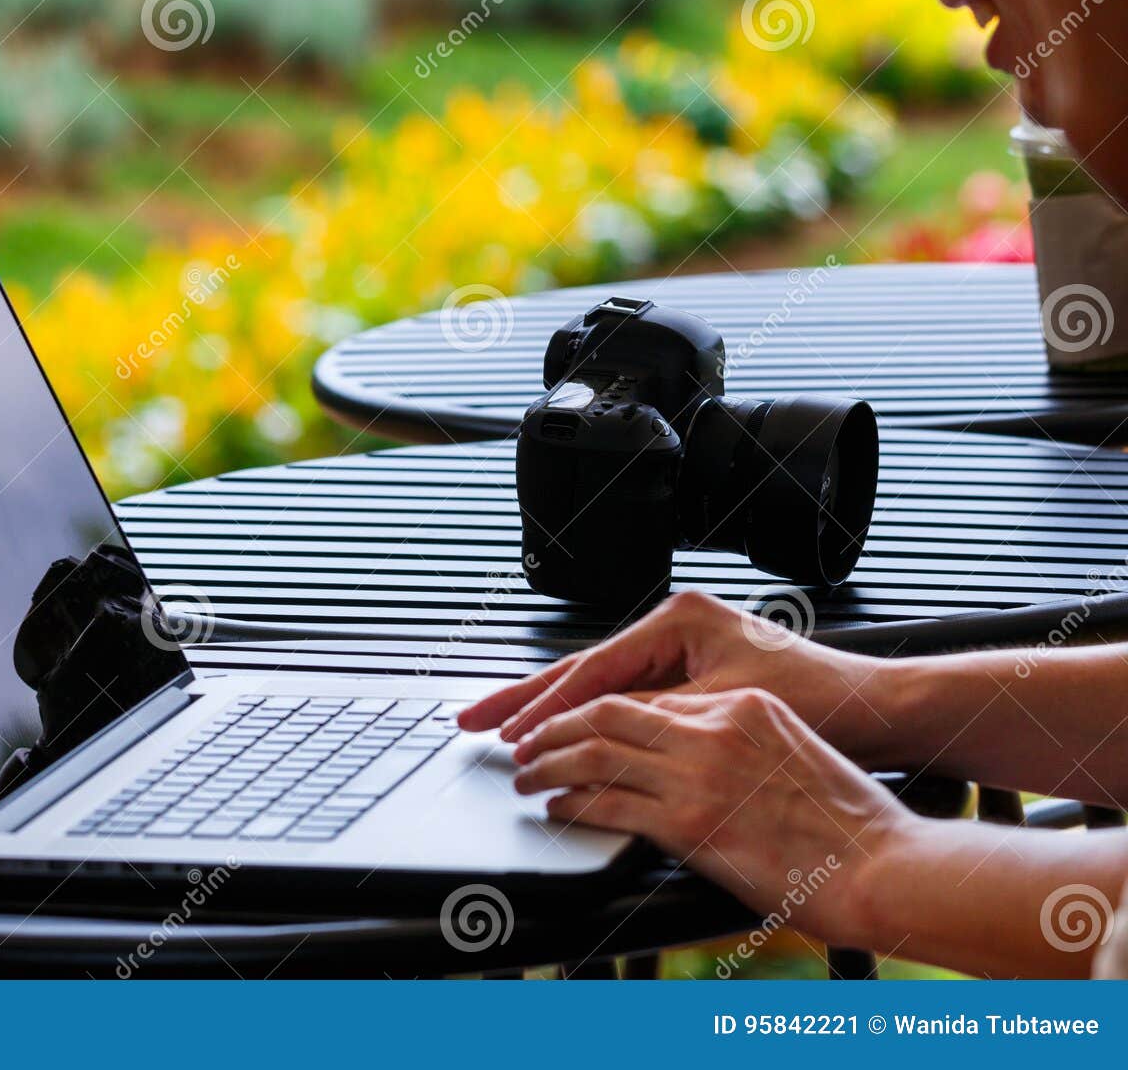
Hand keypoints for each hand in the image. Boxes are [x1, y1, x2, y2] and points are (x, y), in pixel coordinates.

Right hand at [458, 591, 901, 765]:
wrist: (880, 712)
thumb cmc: (820, 702)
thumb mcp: (719, 711)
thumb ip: (647, 719)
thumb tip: (585, 737)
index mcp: (679, 618)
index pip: (592, 668)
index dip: (543, 706)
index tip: (507, 732)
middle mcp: (677, 624)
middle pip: (584, 669)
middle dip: (526, 699)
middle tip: (474, 720)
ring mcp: (684, 647)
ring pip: (601, 684)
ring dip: (553, 711)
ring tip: (502, 727)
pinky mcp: (694, 672)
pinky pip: (627, 696)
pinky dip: (591, 717)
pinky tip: (561, 733)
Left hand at [514, 688, 915, 943]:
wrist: (883, 864)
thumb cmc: (848, 821)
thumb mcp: (790, 749)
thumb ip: (734, 739)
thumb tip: (684, 754)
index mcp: (741, 705)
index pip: (647, 695)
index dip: (597, 707)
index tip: (571, 718)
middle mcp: (714, 729)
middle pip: (608, 710)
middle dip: (554, 722)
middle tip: (527, 738)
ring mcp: (699, 774)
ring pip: (594, 751)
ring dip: (548, 762)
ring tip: (526, 773)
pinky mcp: (688, 822)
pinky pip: (605, 803)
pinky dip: (569, 803)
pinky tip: (555, 808)